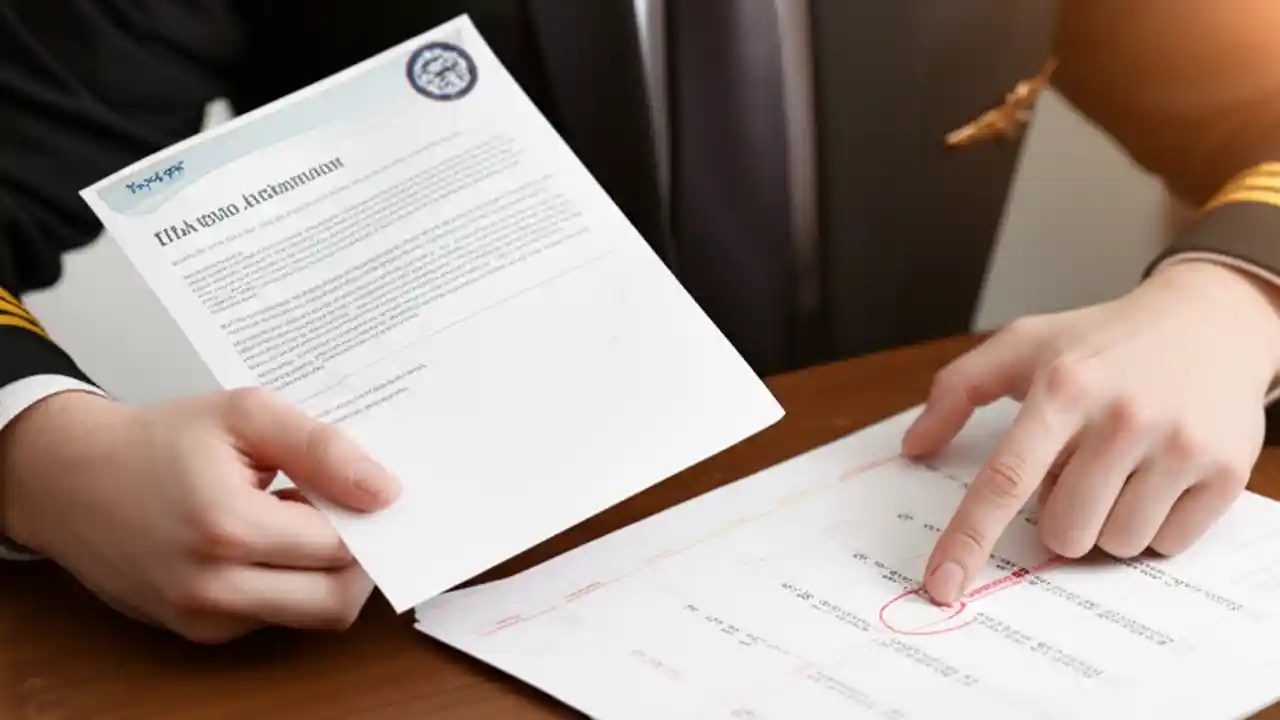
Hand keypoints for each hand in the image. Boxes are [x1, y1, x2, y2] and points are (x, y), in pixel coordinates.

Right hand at [0, 387, 400, 643]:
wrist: (72, 478)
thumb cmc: (159, 441)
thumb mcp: (246, 415)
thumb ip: (322, 449)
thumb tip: (384, 491)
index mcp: (228, 528)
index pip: (341, 547)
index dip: (363, 518)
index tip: (362, 489)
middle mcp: (213, 588)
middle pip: (337, 600)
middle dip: (357, 559)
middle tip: (342, 512)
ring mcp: (203, 618)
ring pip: (312, 615)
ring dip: (323, 573)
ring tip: (296, 518)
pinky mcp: (198, 631)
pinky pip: (275, 617)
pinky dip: (289, 583)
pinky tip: (267, 540)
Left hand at [903, 261, 1279, 604]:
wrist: (1210, 319)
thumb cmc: (1102, 341)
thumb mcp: (1024, 344)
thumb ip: (957, 390)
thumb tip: (913, 446)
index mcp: (1062, 386)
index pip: (1005, 479)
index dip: (969, 539)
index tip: (942, 583)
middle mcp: (1122, 416)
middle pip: (1062, 531)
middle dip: (1059, 515)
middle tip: (1076, 469)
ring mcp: (1179, 445)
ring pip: (1115, 543)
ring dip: (1106, 519)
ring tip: (1118, 467)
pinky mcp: (1225, 470)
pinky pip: (1166, 544)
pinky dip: (1153, 522)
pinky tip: (1158, 474)